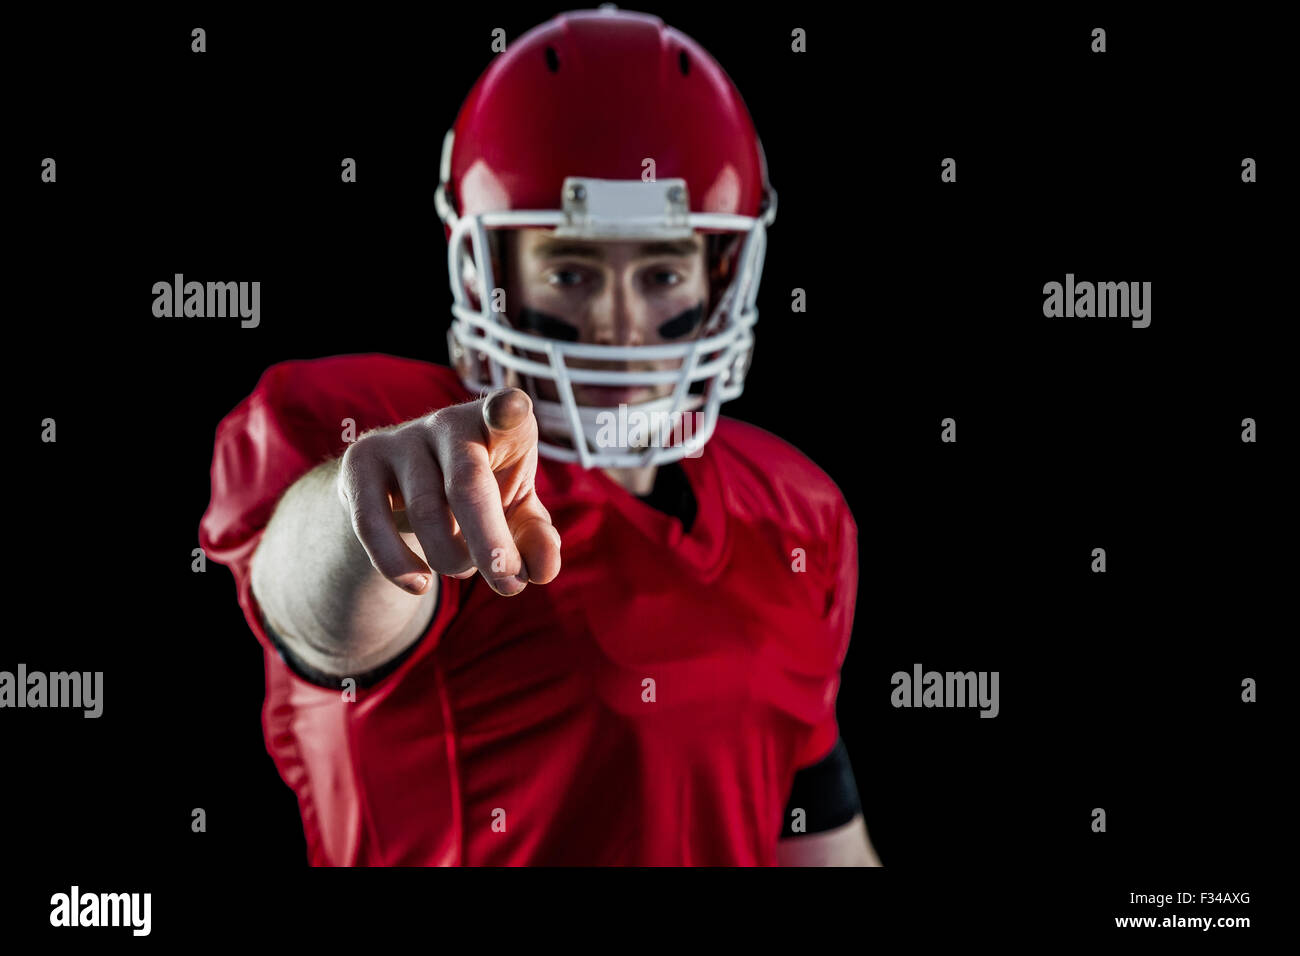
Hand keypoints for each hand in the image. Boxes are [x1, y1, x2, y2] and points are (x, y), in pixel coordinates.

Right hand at [337, 387, 560, 596]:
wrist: (403, 490)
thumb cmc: (479, 496)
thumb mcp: (515, 515)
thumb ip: (535, 539)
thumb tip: (541, 570)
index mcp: (498, 425)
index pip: (505, 411)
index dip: (508, 410)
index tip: (513, 408)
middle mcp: (449, 422)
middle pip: (468, 484)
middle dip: (491, 543)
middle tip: (508, 581)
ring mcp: (402, 438)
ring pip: (426, 512)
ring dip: (452, 558)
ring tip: (464, 570)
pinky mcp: (361, 461)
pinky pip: (372, 523)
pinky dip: (397, 565)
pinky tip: (419, 585)